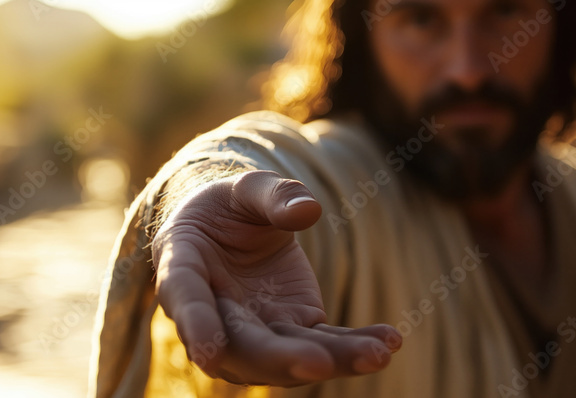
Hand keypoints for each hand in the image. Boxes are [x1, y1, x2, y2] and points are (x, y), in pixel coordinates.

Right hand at [152, 170, 401, 385]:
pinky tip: (390, 342)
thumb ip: (272, 196)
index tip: (208, 354)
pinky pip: (324, 343)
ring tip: (376, 354)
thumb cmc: (228, 206)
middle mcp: (216, 312)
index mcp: (184, 267)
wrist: (236, 229)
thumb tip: (308, 211)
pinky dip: (355, 347)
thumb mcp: (246, 188)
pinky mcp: (293, 327)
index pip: (186, 300)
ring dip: (333, 359)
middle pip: (244, 345)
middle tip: (318, 364)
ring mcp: (256, 329)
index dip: (196, 325)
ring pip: (289, 354)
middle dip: (281, 358)